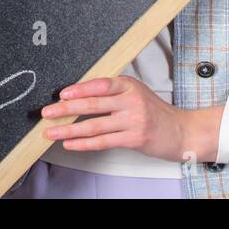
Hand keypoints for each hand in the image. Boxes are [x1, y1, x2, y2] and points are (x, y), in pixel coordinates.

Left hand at [40, 75, 224, 163]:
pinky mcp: (134, 139)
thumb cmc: (155, 112)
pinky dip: (84, 143)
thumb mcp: (136, 93)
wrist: (181, 131)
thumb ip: (113, 92)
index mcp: (129, 85)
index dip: (79, 89)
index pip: (100, 84)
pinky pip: (103, 142)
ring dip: (69, 130)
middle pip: (92, 105)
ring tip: (52, 132)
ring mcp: (133, 120)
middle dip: (66, 109)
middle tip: (47, 113)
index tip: (61, 94)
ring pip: (94, 125)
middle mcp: (131, 101)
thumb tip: (79, 94)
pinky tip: (71, 144)